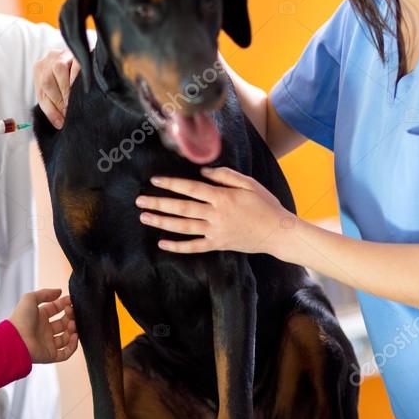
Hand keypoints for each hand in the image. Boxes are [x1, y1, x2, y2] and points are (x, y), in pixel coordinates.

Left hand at [9, 288, 78, 363]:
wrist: (16, 340)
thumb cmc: (20, 319)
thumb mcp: (30, 299)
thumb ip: (45, 293)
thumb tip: (59, 291)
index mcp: (39, 317)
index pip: (55, 309)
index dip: (64, 304)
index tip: (71, 301)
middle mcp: (44, 330)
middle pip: (63, 323)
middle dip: (70, 317)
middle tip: (72, 312)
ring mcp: (47, 343)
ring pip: (66, 337)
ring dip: (73, 330)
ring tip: (72, 324)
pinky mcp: (50, 355)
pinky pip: (66, 352)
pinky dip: (73, 345)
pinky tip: (74, 336)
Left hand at [34, 48, 79, 128]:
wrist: (87, 62)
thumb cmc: (68, 80)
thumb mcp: (57, 90)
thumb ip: (54, 105)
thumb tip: (59, 123)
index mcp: (40, 68)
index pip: (41, 92)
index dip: (50, 110)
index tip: (60, 122)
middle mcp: (49, 58)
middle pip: (47, 81)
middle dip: (57, 100)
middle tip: (67, 113)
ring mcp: (63, 54)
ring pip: (58, 69)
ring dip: (66, 90)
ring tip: (72, 103)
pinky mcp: (77, 53)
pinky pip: (76, 65)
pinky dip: (76, 78)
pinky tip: (80, 88)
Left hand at [135, 166, 297, 256]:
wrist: (278, 232)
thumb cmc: (265, 204)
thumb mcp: (248, 183)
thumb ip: (225, 175)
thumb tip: (202, 172)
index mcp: (222, 197)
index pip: (191, 189)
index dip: (171, 184)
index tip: (155, 181)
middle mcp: (216, 215)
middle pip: (182, 208)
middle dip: (159, 203)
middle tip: (140, 200)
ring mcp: (216, 231)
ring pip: (184, 227)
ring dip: (162, 222)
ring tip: (145, 217)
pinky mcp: (218, 244)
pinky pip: (194, 246)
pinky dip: (178, 246)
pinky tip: (163, 243)